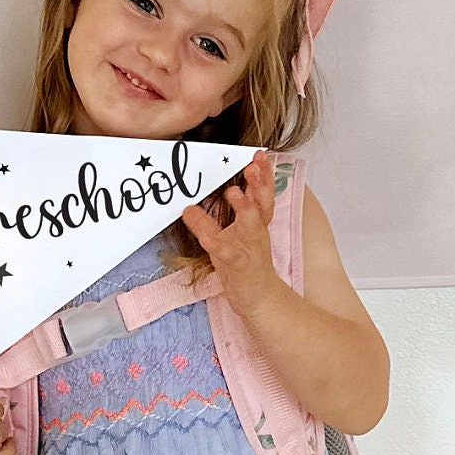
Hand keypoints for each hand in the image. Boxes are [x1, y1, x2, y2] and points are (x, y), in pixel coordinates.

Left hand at [182, 149, 278, 307]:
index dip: (263, 174)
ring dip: (244, 207)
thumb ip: (213, 221)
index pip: (263, 194)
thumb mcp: (231, 238)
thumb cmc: (245, 265)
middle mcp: (257, 231)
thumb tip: (190, 206)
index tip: (259, 155)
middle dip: (259, 183)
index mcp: (257, 223)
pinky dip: (215, 240)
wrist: (260, 299)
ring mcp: (249, 248)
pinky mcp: (239, 265)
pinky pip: (227, 251)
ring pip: (251, 225)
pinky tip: (205, 233)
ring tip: (234, 192)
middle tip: (253, 165)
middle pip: (263, 203)